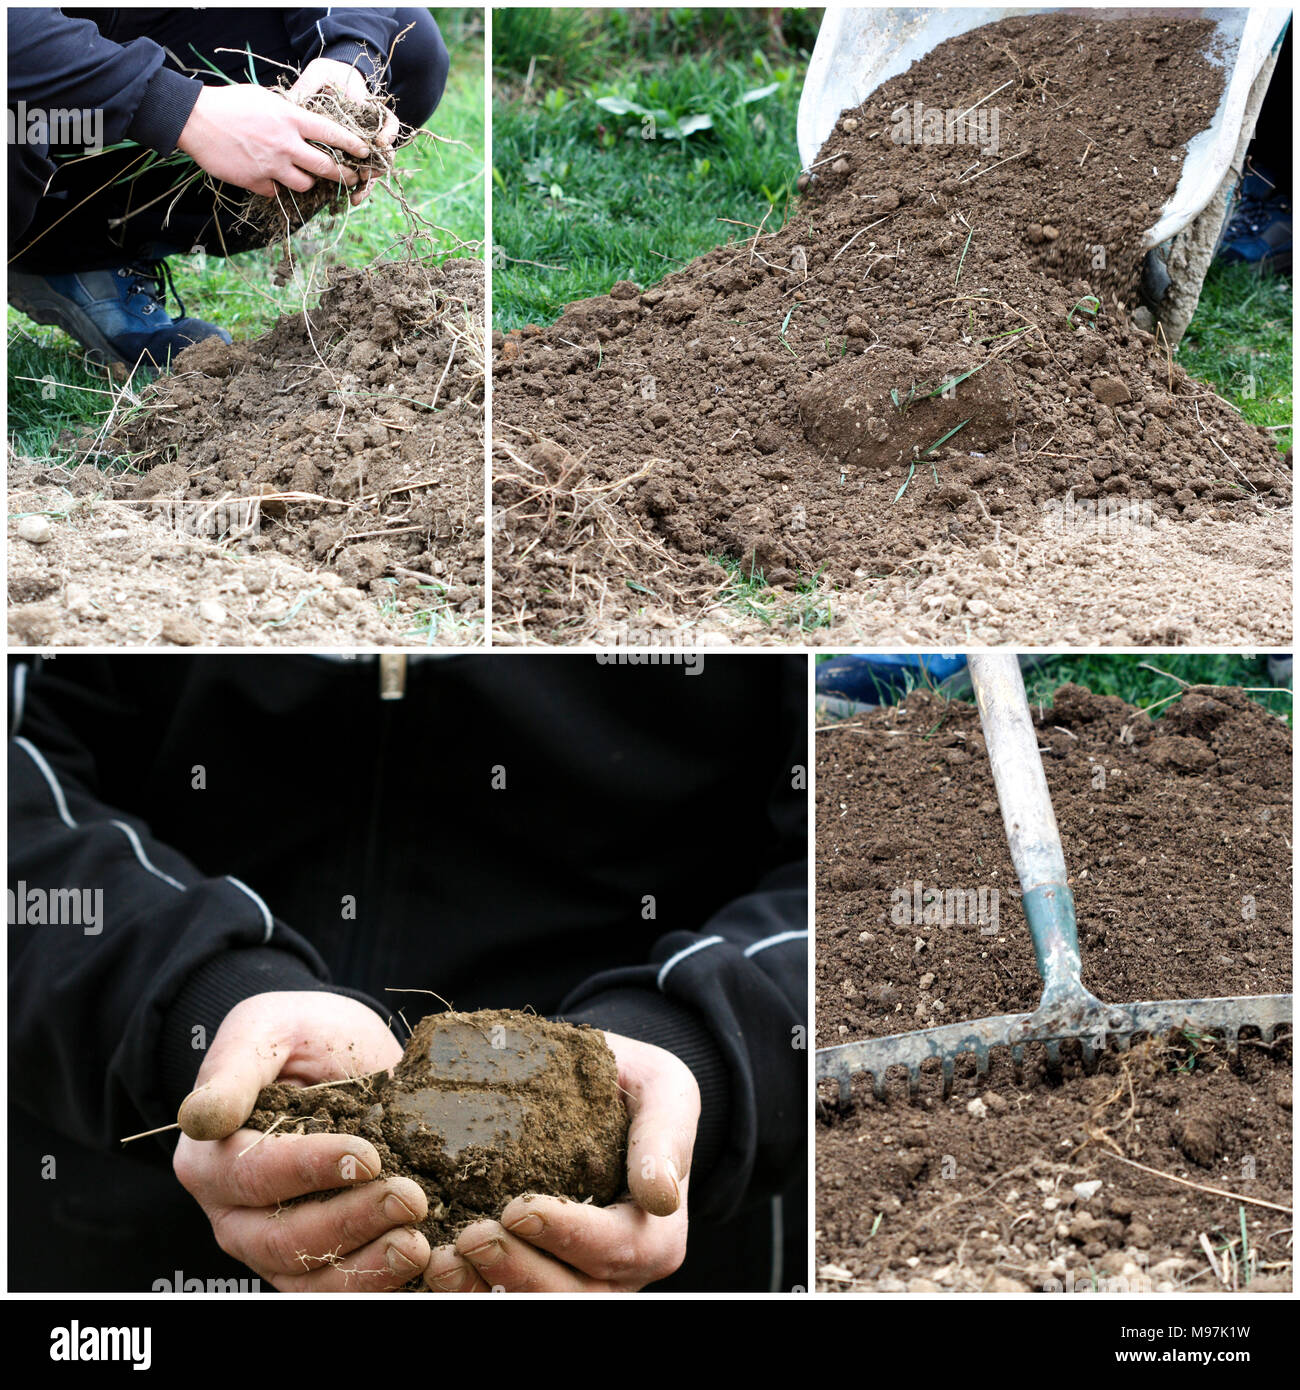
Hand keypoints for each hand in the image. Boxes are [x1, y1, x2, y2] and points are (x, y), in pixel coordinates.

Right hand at [172, 990, 429, 1290]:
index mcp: (210, 1156)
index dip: (308, 1169)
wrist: (325, 1052)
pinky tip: (419, 1263)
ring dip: (366, 1268)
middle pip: (280, 1238)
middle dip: (349, 1222)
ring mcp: (269, 1243)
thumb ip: (233, 1070)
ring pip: (306, 1277)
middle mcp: (231, 1212)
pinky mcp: (311, 1258)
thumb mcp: (265, 1030)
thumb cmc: (292, 1035)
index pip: (252, 1175)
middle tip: (410, 1198)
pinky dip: (375, 1283)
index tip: (367, 1156)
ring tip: (418, 1244)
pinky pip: (333, 1287)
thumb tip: (202, 1118)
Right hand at [176, 83, 369, 197]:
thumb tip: (304, 122)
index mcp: (290, 118)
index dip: (352, 144)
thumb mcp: (265, 98)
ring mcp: (272, 166)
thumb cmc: (230, 102)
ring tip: (303, 175)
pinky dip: (276, 187)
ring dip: (308, 182)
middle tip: (351, 177)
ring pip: (305, 184)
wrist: (195, 119)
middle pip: (326, 167)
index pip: (331, 133)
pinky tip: (269, 178)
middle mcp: (285, 144)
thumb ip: (288, 112)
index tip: (364, 152)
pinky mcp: (256, 181)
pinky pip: (276, 192)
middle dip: (344, 175)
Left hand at [288, 58, 399, 204]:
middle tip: (367, 175)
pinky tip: (351, 199)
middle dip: (377, 166)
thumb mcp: (319, 72)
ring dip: (367, 184)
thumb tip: (290, 100)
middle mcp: (370, 130)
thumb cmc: (328, 73)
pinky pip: (360, 175)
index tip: (379, 142)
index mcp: (368, 110)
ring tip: (357, 196)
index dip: (388, 133)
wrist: (329, 78)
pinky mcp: (353, 156)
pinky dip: (358, 188)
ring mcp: (363, 145)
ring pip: (373, 169)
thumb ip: (310, 85)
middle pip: (384, 153)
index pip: (389, 122)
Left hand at [423, 1032, 698, 1291]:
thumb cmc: (637, 1084)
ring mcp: (581, 1279)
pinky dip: (475, 1289)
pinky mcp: (542, 1274)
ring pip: (538, 1303)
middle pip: (574, 1292)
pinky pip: (511, 1295)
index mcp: (657, 1233)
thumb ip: (664, 1136)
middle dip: (518, 1270)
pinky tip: (438, 1268)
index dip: (566, 1235)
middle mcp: (623, 1270)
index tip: (517, 1208)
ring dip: (487, 1290)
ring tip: (442, 1262)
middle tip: (469, 1238)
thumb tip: (661, 1196)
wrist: (607, 1087)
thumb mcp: (664, 1090)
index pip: (615, 1248)